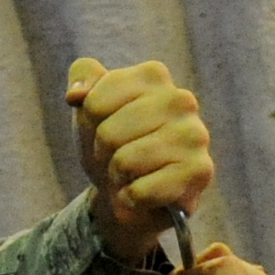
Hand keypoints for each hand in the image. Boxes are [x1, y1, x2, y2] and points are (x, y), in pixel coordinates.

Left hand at [66, 57, 212, 263]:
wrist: (134, 191)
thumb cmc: (116, 143)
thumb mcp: (91, 106)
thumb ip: (82, 78)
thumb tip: (75, 95)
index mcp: (154, 76)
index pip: (93, 103)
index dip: (89, 125)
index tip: (107, 129)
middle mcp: (181, 100)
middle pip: (108, 133)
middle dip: (105, 153)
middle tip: (120, 156)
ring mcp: (195, 135)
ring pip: (125, 161)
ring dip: (119, 177)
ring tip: (133, 173)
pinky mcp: (199, 171)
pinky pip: (142, 191)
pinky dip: (133, 199)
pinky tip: (145, 193)